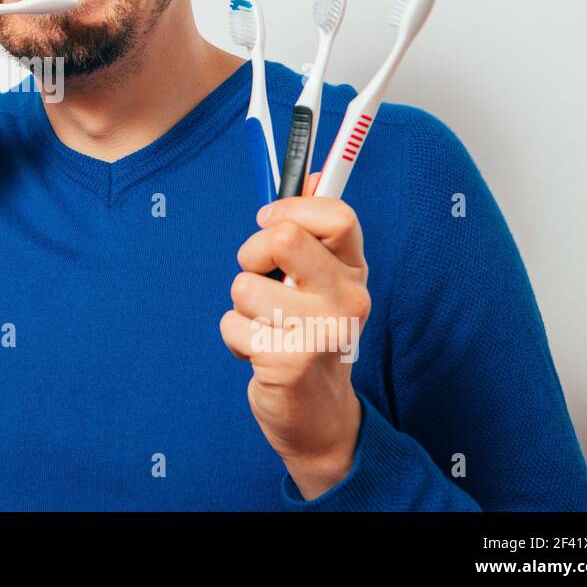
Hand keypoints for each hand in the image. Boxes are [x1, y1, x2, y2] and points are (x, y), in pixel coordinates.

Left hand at [218, 171, 371, 498]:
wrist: (318, 415)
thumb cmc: (308, 336)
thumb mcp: (320, 281)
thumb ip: (312, 229)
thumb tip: (312, 172)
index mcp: (354, 270)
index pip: (336, 214)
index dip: (290, 207)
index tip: (270, 220)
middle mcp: (347, 297)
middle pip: (281, 237)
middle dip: (252, 255)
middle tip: (261, 279)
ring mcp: (322, 330)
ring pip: (245, 285)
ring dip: (241, 307)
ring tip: (265, 327)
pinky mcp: (291, 361)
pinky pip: (232, 325)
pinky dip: (235, 339)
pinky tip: (260, 355)